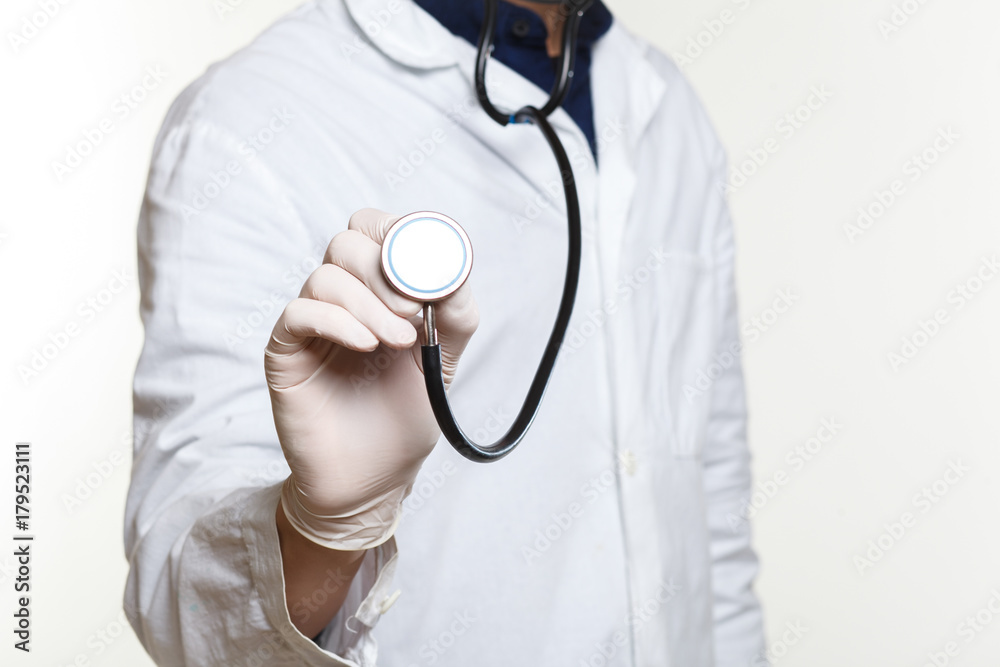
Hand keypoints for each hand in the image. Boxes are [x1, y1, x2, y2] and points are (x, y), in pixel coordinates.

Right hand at [265, 208, 478, 550]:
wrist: (374, 477)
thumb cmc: (404, 415)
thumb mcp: (444, 356)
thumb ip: (455, 310)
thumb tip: (454, 269)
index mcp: (377, 288)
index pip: (375, 229)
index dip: (400, 232)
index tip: (427, 263)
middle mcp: (342, 298)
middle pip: (347, 242)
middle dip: (386, 269)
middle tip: (414, 310)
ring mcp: (311, 323)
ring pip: (325, 276)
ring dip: (369, 304)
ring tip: (398, 342)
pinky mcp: (286, 352)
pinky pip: (299, 314)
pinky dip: (336, 321)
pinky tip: (366, 346)